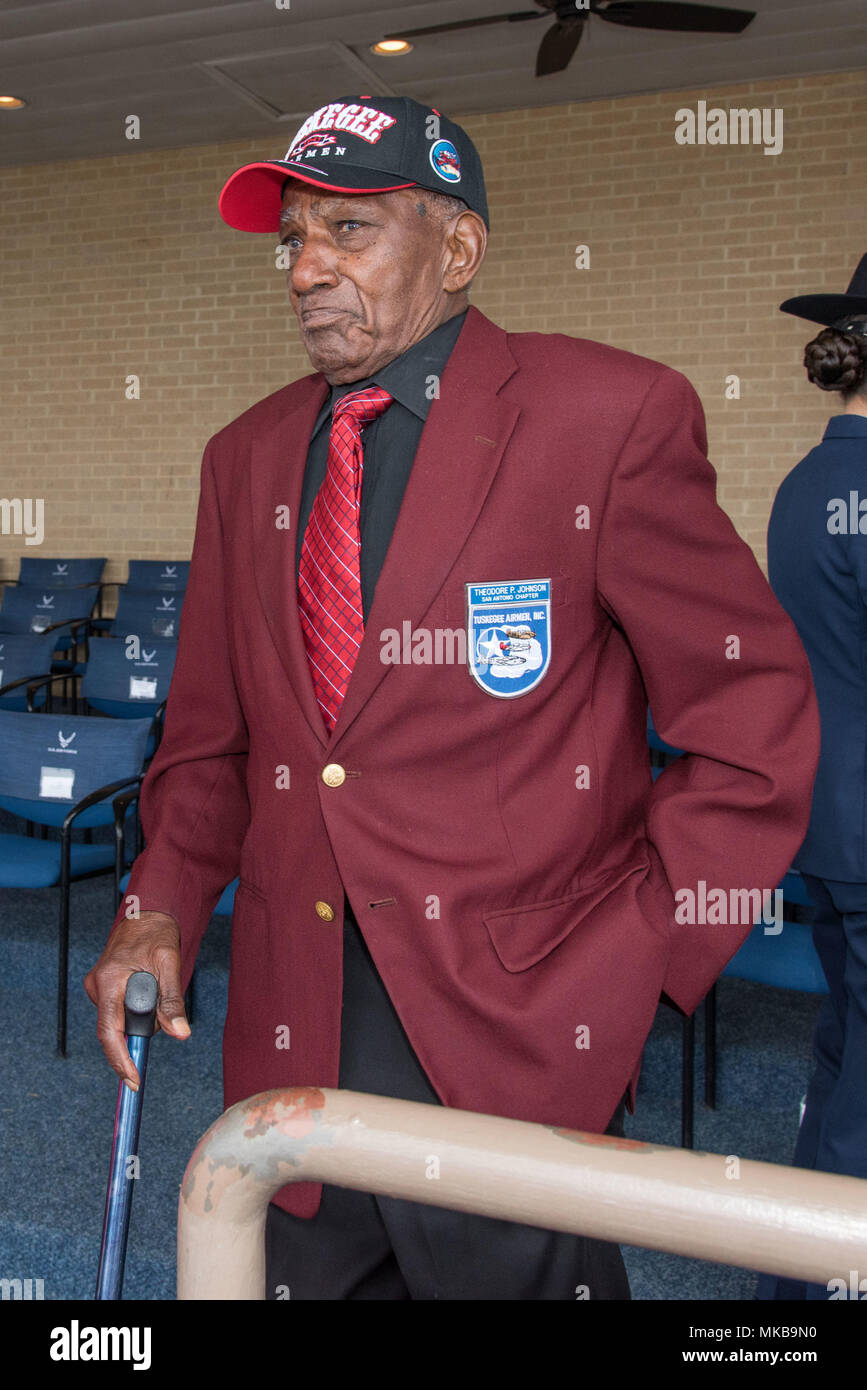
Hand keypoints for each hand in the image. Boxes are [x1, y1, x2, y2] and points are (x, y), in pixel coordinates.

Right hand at [84, 911, 189, 1089]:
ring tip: (158, 990)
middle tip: (164, 1016)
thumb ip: (172, 1001)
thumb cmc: (157, 934)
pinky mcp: (103, 988)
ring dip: (140, 1018)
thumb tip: (181, 1033)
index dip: (120, 1060)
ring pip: (118, 1021)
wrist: (145, 914)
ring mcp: (98, 987)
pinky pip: (118, 1011)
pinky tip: (149, 995)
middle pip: (115, 1030)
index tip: (134, 1080)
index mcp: (109, 981)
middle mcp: (97, 986)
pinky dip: (135, 1011)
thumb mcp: (170, 964)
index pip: (109, 1032)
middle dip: (139, 1032)